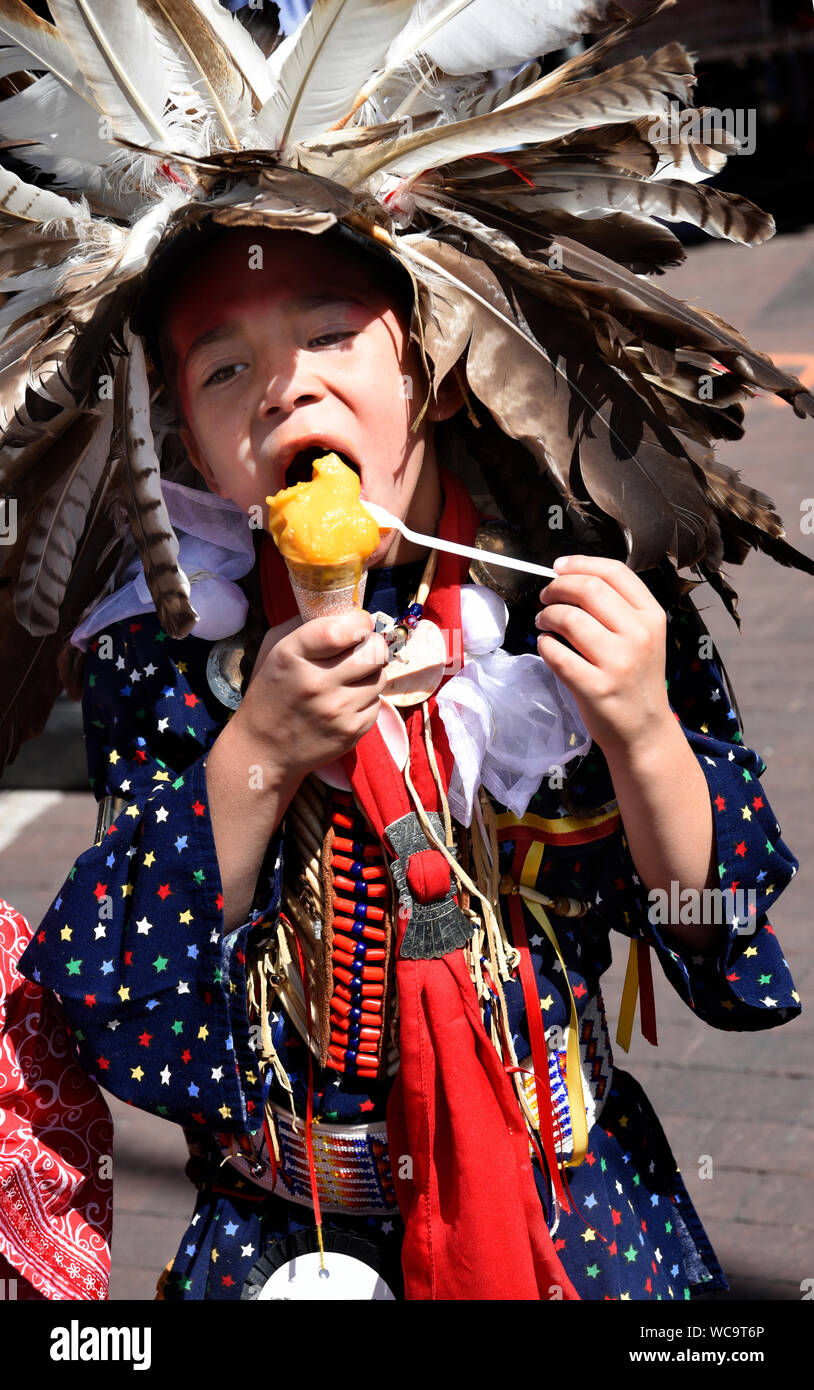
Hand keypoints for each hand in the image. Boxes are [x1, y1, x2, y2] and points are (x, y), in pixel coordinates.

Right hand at [240, 610, 387, 779]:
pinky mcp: (351, 732)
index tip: (359, 624)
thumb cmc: (271, 693)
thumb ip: (306, 626)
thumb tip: (347, 611)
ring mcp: (336, 710)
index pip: (342, 629)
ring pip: (380, 676)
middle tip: (362, 649)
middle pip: (373, 651)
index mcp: (293, 656)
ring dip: (370, 672)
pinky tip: (347, 701)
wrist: (263, 750)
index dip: (359, 622)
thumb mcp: (274, 650)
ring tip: (351, 677)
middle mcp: (316, 683)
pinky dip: (366, 698)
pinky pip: (377, 702)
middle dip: (372, 645)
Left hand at [535, 554, 672, 756]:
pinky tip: (547, 646)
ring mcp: (618, 662)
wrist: (644, 730)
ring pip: (569, 618)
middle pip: (588, 589)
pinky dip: (544, 644)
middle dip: (557, 588)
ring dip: (546, 616)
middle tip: (545, 597)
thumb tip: (571, 576)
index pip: (614, 572)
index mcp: (652, 616)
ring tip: (543, 622)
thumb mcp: (644, 636)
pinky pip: (555, 653)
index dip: (580, 563)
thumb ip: (618, 607)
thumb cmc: (636, 678)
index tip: (558, 567)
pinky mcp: (595, 687)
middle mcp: (639, 635)